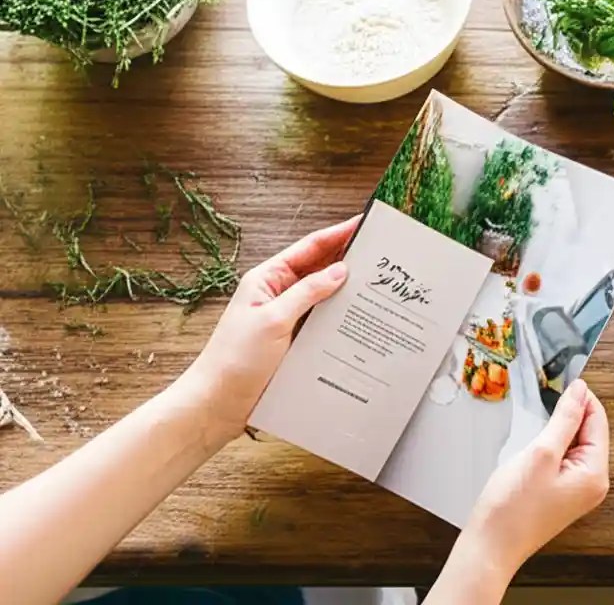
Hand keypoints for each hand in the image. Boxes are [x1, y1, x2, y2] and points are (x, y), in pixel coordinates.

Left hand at [173, 215, 359, 443]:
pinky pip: (324, 323)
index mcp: (268, 279)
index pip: (310, 248)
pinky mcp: (295, 342)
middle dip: (350, 260)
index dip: (338, 234)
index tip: (365, 223)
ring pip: (326, 298)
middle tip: (382, 255)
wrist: (217, 404)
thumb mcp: (272, 320)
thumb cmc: (235, 360)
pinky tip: (363, 320)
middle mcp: (279, 294)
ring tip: (381, 285)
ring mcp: (288, 319)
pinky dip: (342, 319)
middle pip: (321, 270)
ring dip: (349, 292)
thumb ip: (307, 293)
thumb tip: (341, 270)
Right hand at [461, 379, 609, 575]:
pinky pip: (563, 460)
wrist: (490, 547)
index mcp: (595, 474)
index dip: (582, 398)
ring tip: (536, 427)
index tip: (564, 380)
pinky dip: (551, 447)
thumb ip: (565, 419)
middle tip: (545, 399)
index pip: (598, 421)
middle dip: (570, 414)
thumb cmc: (512, 509)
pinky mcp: (560, 493)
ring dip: (558, 430)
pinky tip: (534, 448)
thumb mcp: (541, 453)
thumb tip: (581, 392)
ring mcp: (577, 490)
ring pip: (574, 445)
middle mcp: (592, 484)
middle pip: (590, 433)